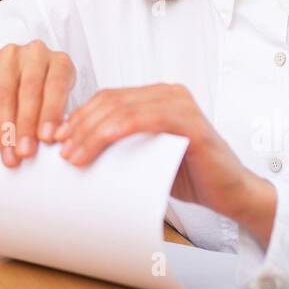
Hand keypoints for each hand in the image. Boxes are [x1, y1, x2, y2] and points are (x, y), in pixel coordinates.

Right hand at [0, 41, 75, 166]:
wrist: (17, 84)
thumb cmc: (44, 98)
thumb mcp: (58, 105)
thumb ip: (59, 119)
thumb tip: (57, 144)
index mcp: (60, 62)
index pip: (57, 85)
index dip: (51, 112)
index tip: (47, 138)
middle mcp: (35, 53)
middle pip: (30, 90)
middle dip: (26, 125)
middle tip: (25, 152)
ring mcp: (8, 55)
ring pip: (5, 93)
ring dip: (6, 126)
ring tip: (8, 151)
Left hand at [54, 83, 258, 218]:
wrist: (231, 195)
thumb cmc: (189, 177)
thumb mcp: (147, 157)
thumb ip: (122, 146)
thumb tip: (75, 152)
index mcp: (157, 96)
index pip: (108, 98)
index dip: (79, 115)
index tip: (57, 138)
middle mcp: (169, 93)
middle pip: (111, 100)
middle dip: (79, 124)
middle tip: (60, 149)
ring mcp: (180, 105)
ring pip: (122, 109)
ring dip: (91, 131)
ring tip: (73, 155)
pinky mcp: (190, 122)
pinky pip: (145, 119)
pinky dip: (116, 130)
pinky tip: (98, 144)